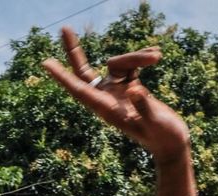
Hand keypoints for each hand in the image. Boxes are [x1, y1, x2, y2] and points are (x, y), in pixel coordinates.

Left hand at [42, 27, 189, 163]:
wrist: (171, 144)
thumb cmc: (163, 137)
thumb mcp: (155, 122)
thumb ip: (144, 107)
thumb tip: (135, 90)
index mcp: (106, 108)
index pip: (80, 89)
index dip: (62, 77)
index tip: (45, 63)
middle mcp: (108, 98)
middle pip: (84, 71)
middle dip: (74, 51)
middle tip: (64, 29)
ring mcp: (117, 92)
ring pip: (118, 63)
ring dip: (137, 56)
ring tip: (157, 55)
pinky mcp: (130, 87)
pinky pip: (131, 65)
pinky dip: (142, 58)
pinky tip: (157, 54)